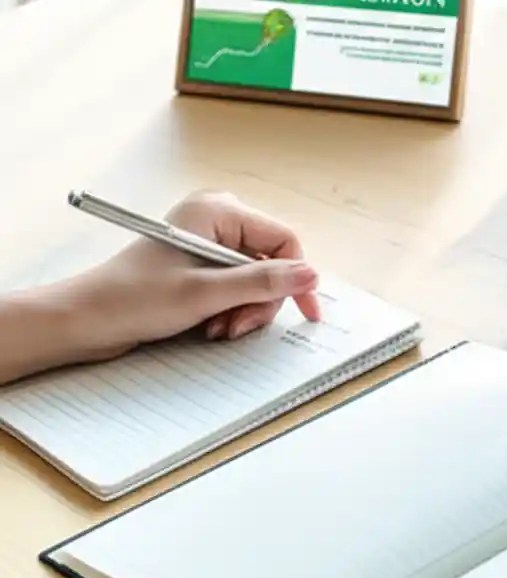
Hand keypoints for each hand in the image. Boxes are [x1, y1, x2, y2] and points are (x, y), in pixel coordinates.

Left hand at [67, 190, 321, 358]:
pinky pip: (237, 288)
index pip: (282, 240)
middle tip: (239, 324)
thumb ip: (262, 282)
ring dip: (244, 310)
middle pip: (271, 262)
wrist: (86, 319)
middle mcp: (215, 222)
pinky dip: (231, 310)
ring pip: (256, 280)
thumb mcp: (205, 293)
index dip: (296, 277)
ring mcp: (208, 245)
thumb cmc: (132, 299)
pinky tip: (211, 324)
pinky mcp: (200, 267)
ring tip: (218, 327)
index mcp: (217, 212)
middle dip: (261, 300)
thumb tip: (310, 275)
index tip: (306, 309)